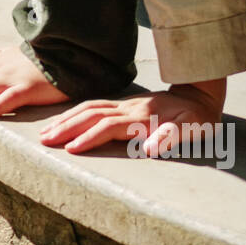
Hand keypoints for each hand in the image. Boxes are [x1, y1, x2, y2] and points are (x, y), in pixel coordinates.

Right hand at [39, 80, 226, 156]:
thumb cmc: (197, 119)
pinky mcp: (124, 105)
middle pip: (91, 115)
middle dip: (66, 127)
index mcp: (142, 118)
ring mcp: (125, 105)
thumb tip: (151, 148)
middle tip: (44, 140)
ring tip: (46, 131)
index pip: (108, 127)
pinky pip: (94, 105)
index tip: (70, 149)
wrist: (201, 95)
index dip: (89, 138)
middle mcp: (129, 109)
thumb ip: (171, 136)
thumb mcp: (193, 129)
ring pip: (89, 108)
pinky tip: (65, 119)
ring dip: (66, 119)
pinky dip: (76, 112)